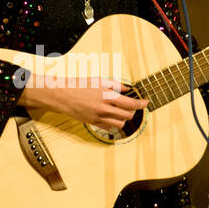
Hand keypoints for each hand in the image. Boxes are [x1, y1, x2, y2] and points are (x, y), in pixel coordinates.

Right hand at [19, 77, 148, 130]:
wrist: (61, 95)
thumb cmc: (79, 85)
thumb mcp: (98, 80)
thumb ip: (115, 84)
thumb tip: (127, 89)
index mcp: (107, 96)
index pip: (131, 103)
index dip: (141, 104)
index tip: (146, 102)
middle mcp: (104, 108)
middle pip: (128, 115)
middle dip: (133, 111)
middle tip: (133, 106)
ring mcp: (98, 117)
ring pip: (120, 124)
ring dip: (124, 118)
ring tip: (121, 111)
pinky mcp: (92, 123)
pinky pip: (109, 127)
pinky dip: (113, 123)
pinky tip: (110, 116)